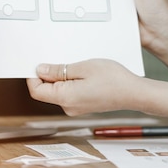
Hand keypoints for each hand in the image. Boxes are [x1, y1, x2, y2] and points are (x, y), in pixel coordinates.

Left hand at [27, 59, 143, 115]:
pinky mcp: (82, 106)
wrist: (134, 93)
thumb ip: (58, 70)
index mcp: (65, 98)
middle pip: (46, 91)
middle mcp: (68, 107)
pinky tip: (82, 73)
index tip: (38, 63)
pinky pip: (68, 93)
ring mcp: (75, 108)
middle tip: (60, 59)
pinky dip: (70, 82)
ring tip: (76, 65)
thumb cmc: (113, 80)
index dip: (33, 76)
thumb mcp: (83, 67)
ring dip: (61, 77)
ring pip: (58, 91)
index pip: (36, 90)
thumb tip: (40, 70)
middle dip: (48, 75)